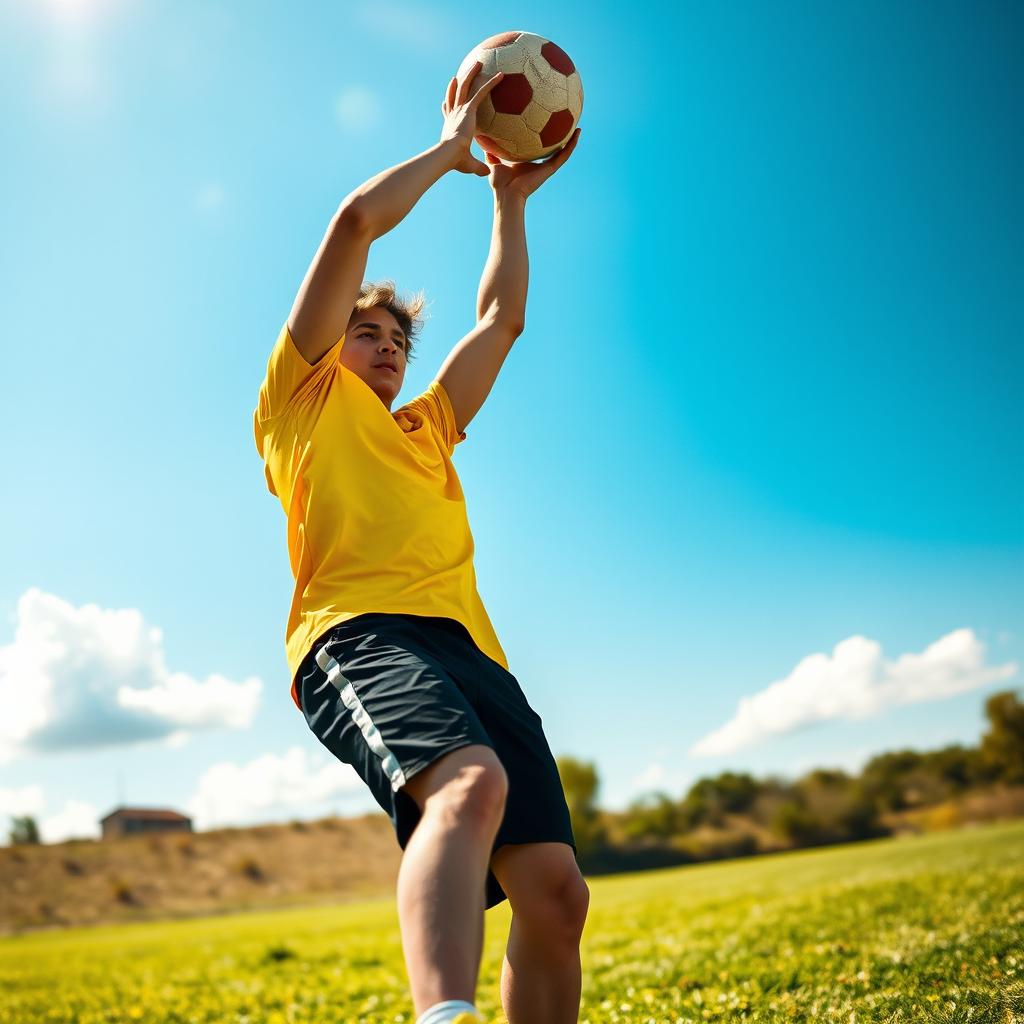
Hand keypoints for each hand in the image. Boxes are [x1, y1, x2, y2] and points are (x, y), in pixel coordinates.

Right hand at [439, 61, 504, 175]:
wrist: (449, 154)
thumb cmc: (455, 162)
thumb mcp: (468, 165)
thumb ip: (479, 168)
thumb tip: (488, 174)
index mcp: (450, 126)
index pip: (448, 113)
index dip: (447, 106)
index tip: (446, 101)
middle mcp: (454, 114)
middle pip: (454, 94)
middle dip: (457, 84)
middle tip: (460, 76)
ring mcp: (460, 109)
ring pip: (466, 86)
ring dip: (472, 73)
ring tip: (478, 63)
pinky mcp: (468, 109)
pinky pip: (482, 92)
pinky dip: (491, 82)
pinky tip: (501, 75)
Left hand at [478, 128, 580, 199]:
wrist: (507, 195)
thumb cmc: (500, 183)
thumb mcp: (493, 162)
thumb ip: (490, 151)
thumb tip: (482, 137)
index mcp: (527, 161)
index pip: (537, 147)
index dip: (542, 137)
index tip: (545, 123)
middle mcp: (539, 163)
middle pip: (552, 148)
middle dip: (558, 137)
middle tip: (564, 122)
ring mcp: (546, 166)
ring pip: (562, 151)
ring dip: (571, 139)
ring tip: (577, 125)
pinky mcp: (550, 169)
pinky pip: (564, 155)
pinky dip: (572, 144)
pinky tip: (578, 133)